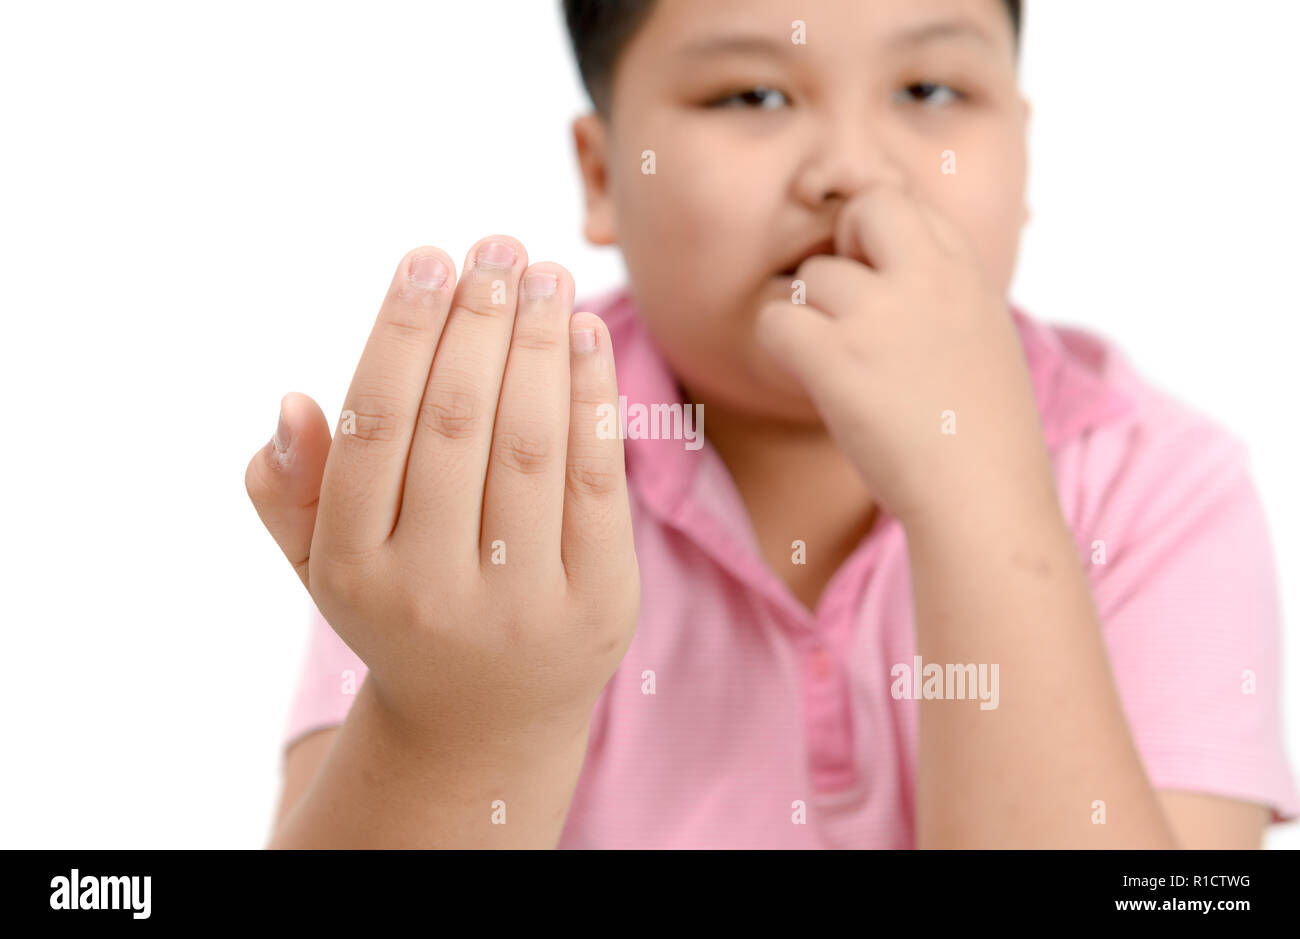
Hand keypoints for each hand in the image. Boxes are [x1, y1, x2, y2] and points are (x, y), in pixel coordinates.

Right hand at [245, 237, 640, 756]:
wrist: (483, 718)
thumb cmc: (399, 610)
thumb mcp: (322, 563)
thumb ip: (288, 491)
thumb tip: (294, 404)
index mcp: (353, 569)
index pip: (375, 425)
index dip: (403, 331)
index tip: (429, 258)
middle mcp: (432, 590)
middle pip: (458, 422)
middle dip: (479, 319)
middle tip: (497, 248)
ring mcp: (521, 601)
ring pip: (530, 441)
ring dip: (538, 341)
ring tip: (544, 272)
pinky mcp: (598, 601)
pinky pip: (598, 478)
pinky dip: (592, 394)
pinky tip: (583, 332)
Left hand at [755, 184, 1055, 526]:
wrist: (984, 496)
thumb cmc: (983, 432)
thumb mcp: (984, 333)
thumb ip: (942, 289)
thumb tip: (892, 273)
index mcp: (965, 270)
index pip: (903, 202)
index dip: (877, 237)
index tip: (880, 284)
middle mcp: (926, 277)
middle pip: (861, 211)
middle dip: (842, 250)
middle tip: (848, 309)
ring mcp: (879, 314)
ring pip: (811, 277)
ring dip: (814, 318)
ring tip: (844, 367)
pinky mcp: (837, 358)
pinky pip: (775, 320)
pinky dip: (780, 347)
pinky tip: (810, 376)